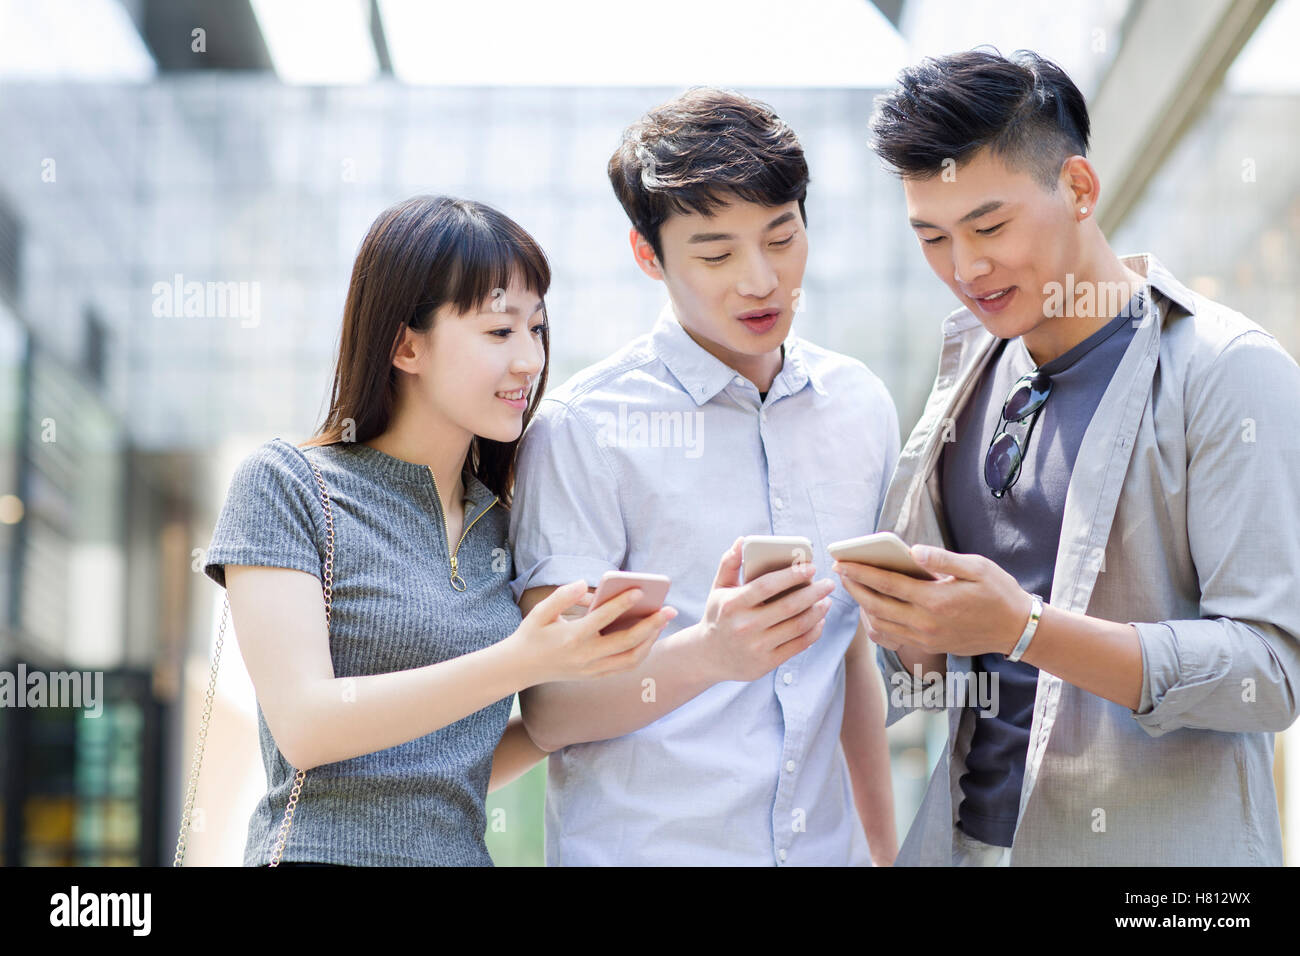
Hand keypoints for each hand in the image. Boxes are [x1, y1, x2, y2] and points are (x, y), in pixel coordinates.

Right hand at [509, 580, 676, 683]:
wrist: (520, 667)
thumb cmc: (532, 634)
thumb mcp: (541, 611)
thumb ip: (563, 596)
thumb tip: (585, 584)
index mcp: (572, 637)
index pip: (603, 618)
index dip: (623, 603)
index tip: (640, 590)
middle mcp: (585, 656)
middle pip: (626, 641)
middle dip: (651, 625)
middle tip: (669, 610)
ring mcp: (591, 669)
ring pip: (631, 659)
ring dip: (650, 641)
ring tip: (661, 623)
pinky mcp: (594, 676)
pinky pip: (624, 667)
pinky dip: (640, 653)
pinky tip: (648, 638)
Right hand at [690, 537, 834, 683]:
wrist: (708, 656)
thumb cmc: (719, 615)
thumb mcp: (718, 589)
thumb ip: (729, 563)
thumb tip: (742, 540)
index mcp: (733, 604)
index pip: (767, 585)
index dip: (792, 575)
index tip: (811, 568)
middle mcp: (745, 626)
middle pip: (789, 606)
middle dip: (814, 593)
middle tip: (828, 584)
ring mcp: (757, 646)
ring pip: (797, 626)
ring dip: (818, 612)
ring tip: (827, 601)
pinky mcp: (766, 663)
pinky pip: (798, 645)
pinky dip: (813, 632)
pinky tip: (819, 621)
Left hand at [833, 545, 1031, 657]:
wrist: (1016, 629)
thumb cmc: (998, 592)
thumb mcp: (977, 568)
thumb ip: (942, 559)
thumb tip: (913, 550)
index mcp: (935, 600)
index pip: (887, 584)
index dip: (861, 572)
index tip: (842, 561)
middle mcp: (925, 623)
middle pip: (876, 605)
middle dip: (854, 587)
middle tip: (839, 571)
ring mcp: (925, 638)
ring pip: (880, 624)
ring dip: (862, 606)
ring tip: (853, 587)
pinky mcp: (928, 646)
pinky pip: (892, 637)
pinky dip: (876, 624)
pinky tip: (872, 610)